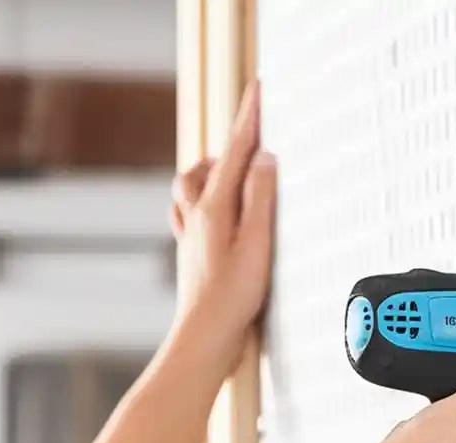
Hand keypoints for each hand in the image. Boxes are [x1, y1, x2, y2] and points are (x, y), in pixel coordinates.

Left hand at [170, 82, 275, 366]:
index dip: (250, 119)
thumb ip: (261, 198)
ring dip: (214, 171)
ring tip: (236, 168)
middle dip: (232, 146)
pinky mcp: (194, 253)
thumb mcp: (257, 243)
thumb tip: (265, 159)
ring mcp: (191, 234)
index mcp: (213, 207)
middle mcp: (196, 216)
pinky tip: (213, 209)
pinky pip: (190, 212)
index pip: (237, 151)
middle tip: (258, 135)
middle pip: (209, 165)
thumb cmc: (232, 299)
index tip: (260, 91)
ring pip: (193, 186)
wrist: (204, 339)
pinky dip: (203, 199)